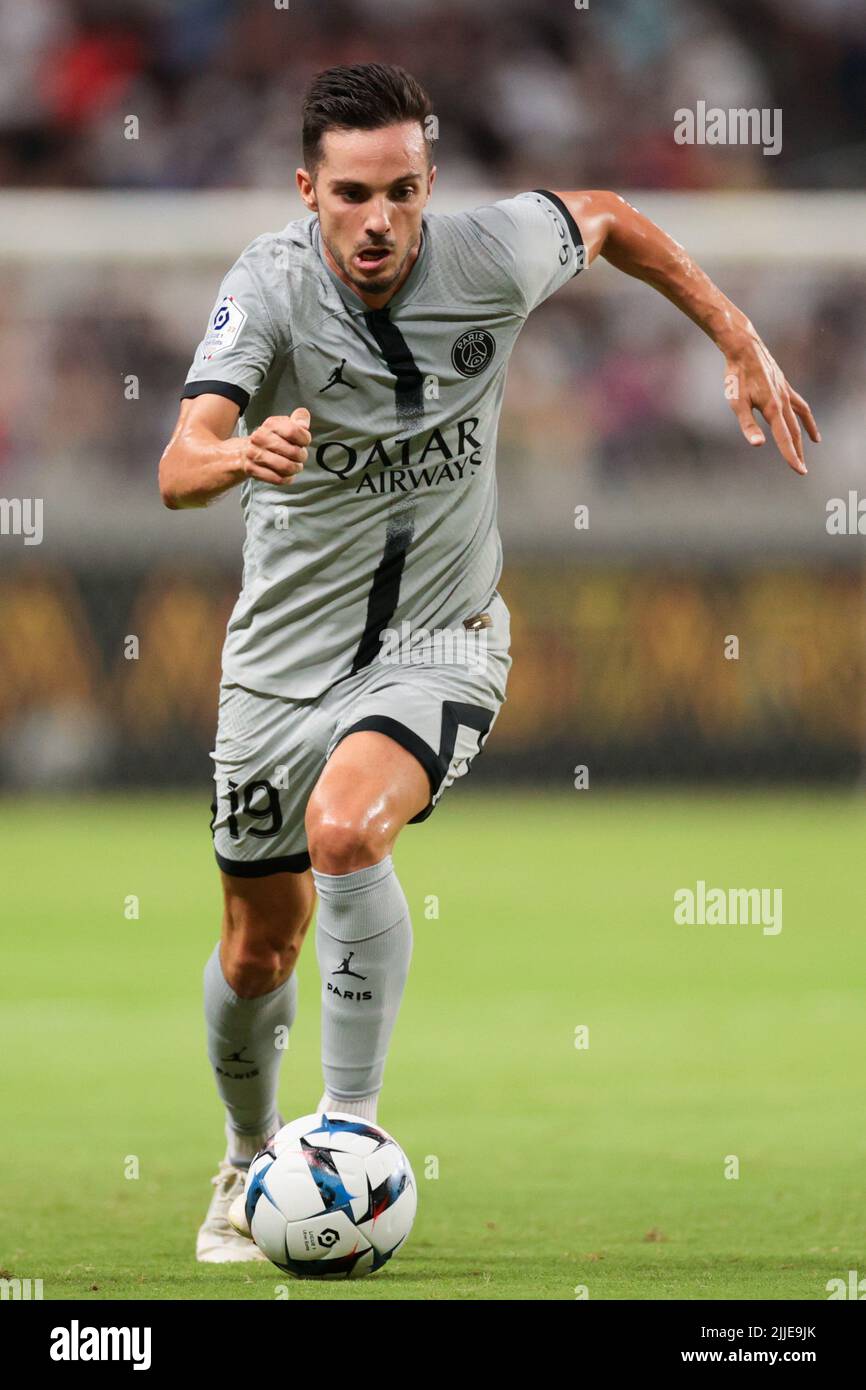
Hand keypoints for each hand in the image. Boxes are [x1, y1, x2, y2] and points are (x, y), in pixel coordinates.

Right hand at [241, 407, 310, 484]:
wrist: (246, 452)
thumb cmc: (272, 439)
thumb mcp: (284, 425)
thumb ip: (298, 421)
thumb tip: (303, 417)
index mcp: (270, 424)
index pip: (293, 431)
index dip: (304, 439)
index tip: (304, 442)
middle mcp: (260, 438)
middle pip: (293, 452)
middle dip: (302, 456)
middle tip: (300, 456)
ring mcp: (254, 454)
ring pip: (286, 467)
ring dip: (295, 468)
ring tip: (295, 466)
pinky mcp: (252, 469)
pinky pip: (278, 479)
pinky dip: (287, 479)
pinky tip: (287, 475)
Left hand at [724, 334, 819, 474]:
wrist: (744, 348)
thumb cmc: (736, 376)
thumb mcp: (737, 403)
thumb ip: (748, 425)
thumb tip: (759, 444)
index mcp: (772, 409)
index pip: (784, 439)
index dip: (791, 457)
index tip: (800, 470)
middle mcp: (783, 401)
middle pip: (794, 432)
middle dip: (798, 451)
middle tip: (802, 469)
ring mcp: (786, 392)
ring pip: (800, 417)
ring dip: (806, 432)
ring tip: (815, 442)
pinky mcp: (784, 385)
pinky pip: (799, 402)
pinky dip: (804, 413)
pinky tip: (802, 416)